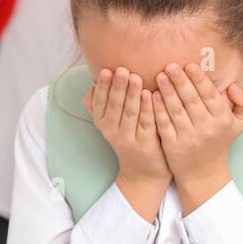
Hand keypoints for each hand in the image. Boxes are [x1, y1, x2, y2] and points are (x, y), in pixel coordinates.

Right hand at [83, 67, 170, 220]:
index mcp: (103, 123)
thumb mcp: (111, 125)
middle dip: (117, 87)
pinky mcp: (146, 145)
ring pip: (130, 113)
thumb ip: (102, 106)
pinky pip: (146, 124)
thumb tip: (91, 85)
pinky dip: (147, 108)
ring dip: (132, 94)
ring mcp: (129, 139)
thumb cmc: (129, 140)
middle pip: (115, 106)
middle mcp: (113, 132)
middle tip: (122, 70)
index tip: (106, 70)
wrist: (143, 173)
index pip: (100, 102)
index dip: (103, 87)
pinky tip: (150, 95)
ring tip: (136, 77)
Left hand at [152, 62, 242, 212]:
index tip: (189, 65)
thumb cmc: (220, 140)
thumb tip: (234, 86)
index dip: (199, 80)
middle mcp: (207, 129)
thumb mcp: (240, 123)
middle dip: (181, 81)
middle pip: (192, 100)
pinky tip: (152, 96)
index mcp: (222, 120)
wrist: (204, 171)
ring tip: (160, 76)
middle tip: (170, 66)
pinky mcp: (173, 146)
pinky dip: (158, 110)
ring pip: (176, 110)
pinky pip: (164, 124)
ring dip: (167, 92)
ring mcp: (189, 138)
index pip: (210, 95)